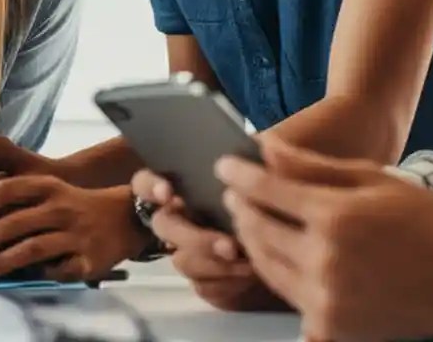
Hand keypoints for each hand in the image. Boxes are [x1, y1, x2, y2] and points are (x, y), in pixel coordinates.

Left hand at [0, 176, 145, 280]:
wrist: (126, 216)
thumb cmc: (75, 205)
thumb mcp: (50, 190)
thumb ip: (18, 201)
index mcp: (47, 187)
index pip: (6, 189)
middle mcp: (61, 208)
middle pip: (13, 223)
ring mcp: (76, 234)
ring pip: (31, 249)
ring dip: (3, 262)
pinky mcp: (89, 259)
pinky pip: (57, 270)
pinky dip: (41, 274)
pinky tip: (32, 275)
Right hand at [129, 167, 282, 310]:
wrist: (287, 243)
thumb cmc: (271, 199)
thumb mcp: (271, 173)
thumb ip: (267, 157)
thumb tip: (266, 145)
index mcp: (183, 188)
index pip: (145, 183)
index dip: (150, 187)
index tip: (168, 193)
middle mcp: (178, 219)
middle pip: (163, 227)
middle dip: (194, 237)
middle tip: (228, 245)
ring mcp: (188, 251)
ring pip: (182, 261)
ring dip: (213, 263)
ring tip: (247, 263)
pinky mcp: (205, 279)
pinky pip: (203, 286)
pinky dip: (225, 284)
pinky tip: (248, 275)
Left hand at [218, 137, 432, 341]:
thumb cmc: (426, 224)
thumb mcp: (373, 180)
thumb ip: (311, 165)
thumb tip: (263, 145)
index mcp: (336, 218)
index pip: (265, 191)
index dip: (238, 175)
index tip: (224, 165)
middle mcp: (325, 260)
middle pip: (256, 229)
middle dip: (239, 207)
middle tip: (235, 193)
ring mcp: (325, 298)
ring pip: (263, 263)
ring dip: (249, 239)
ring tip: (250, 220)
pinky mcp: (329, 325)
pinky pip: (285, 292)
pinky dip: (274, 269)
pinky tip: (276, 252)